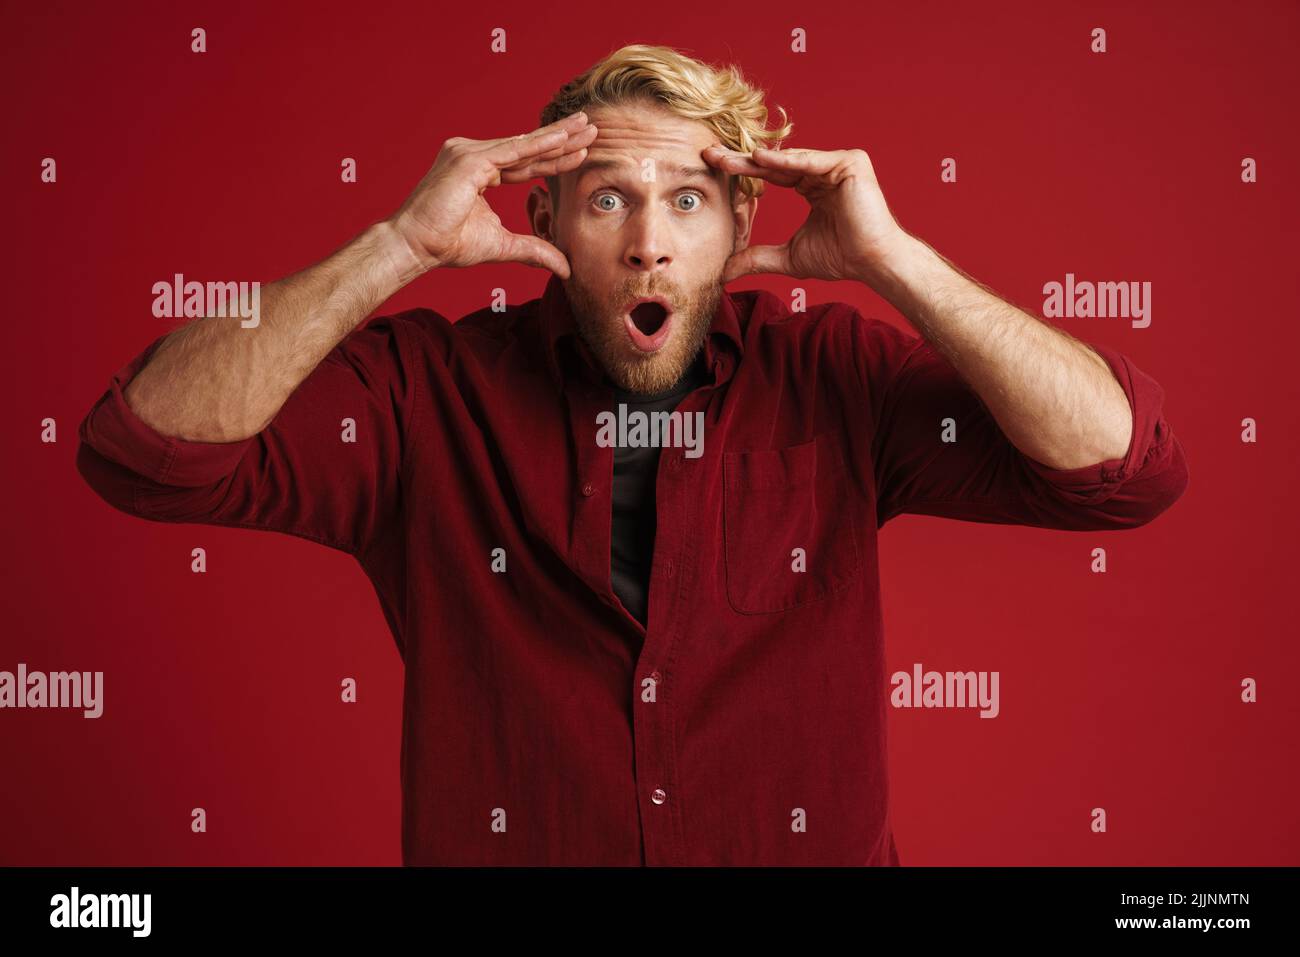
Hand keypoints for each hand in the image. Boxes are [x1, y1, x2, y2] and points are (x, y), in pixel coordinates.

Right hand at [387, 112, 597, 278]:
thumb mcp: (502, 246)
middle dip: (561, 138)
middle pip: (527, 148)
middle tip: (592, 126)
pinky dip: (539, 145)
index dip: (553, 159)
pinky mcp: (469, 160)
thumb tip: (564, 267)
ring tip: (586, 126)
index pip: (525, 163)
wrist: (416, 246)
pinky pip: (512, 151)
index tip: (581, 151)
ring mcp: (469, 153)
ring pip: (523, 145)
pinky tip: (563, 138)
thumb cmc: (448, 244)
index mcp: (480, 171)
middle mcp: (474, 154)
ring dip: (557, 136)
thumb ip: (534, 250)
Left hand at [703, 145, 906, 284]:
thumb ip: (757, 258)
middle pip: (777, 163)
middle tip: (711, 154)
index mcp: (812, 187)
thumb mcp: (788, 258)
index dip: (743, 171)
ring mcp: (838, 164)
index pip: (772, 174)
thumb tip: (724, 273)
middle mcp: (824, 171)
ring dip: (758, 159)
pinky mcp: (850, 163)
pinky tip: (759, 158)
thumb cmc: (840, 259)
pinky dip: (786, 161)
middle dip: (743, 160)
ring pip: (791, 160)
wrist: (871, 263)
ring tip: (728, 159)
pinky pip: (812, 161)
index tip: (714, 168)